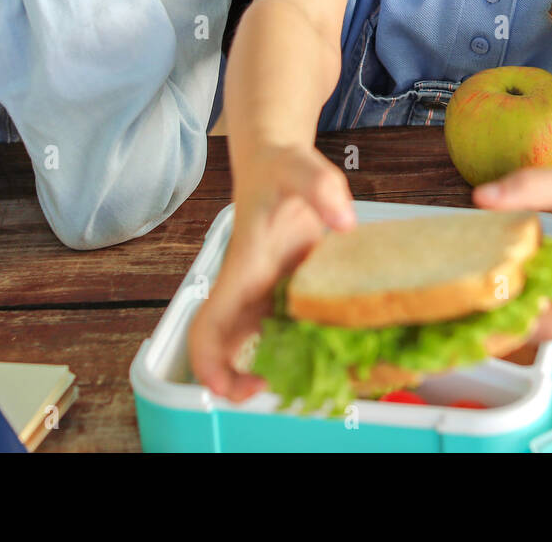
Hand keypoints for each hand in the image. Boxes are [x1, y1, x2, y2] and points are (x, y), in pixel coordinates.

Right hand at [188, 145, 354, 400]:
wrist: (277, 158)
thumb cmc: (280, 167)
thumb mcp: (299, 167)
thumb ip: (320, 187)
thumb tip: (344, 219)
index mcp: (243, 272)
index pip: (207, 329)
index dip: (211, 366)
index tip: (237, 386)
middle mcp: (251, 290)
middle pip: (231, 351)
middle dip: (246, 384)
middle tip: (285, 392)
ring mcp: (269, 292)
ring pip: (263, 345)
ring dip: (282, 368)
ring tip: (323, 377)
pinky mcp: (290, 289)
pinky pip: (292, 328)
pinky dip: (308, 345)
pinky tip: (342, 346)